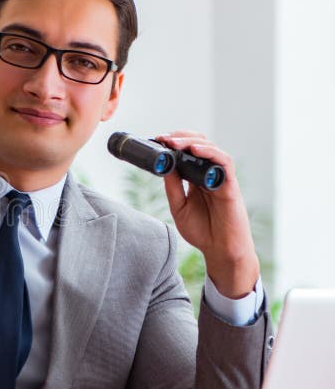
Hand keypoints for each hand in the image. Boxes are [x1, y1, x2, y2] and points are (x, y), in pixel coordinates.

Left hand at [155, 131, 259, 298]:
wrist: (220, 251)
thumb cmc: (202, 231)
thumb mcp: (178, 206)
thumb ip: (173, 187)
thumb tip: (163, 165)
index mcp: (195, 178)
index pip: (187, 152)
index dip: (173, 143)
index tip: (156, 140)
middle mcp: (209, 174)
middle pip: (199, 145)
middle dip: (180, 137)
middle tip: (163, 138)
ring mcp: (220, 178)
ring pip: (211, 149)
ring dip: (192, 141)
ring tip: (174, 141)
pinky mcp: (230, 185)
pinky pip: (224, 163)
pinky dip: (210, 153)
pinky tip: (195, 150)